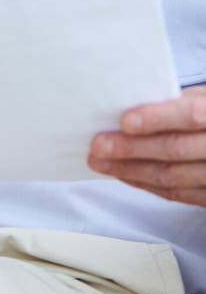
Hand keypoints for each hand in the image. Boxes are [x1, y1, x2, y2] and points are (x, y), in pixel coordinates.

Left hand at [88, 85, 205, 206]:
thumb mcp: (201, 99)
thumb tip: (128, 105)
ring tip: (100, 162)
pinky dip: (145, 183)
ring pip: (172, 177)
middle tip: (98, 145)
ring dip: (130, 170)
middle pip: (174, 150)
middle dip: (131, 148)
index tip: (124, 122)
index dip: (156, 119)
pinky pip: (176, 194)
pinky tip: (123, 174)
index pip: (189, 115)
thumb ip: (173, 102)